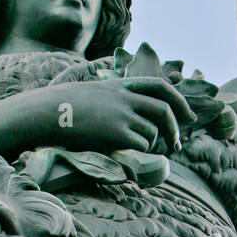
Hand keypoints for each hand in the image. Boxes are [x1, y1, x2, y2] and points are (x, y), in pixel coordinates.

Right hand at [32, 76, 195, 154]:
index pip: (159, 87)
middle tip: (177, 144)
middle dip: (175, 129)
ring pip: (153, 131)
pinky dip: (139, 150)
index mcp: (121, 85)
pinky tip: (126, 151)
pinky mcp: (117, 133)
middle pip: (164, 110)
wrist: (49, 112)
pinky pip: (141, 144)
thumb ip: (115, 100)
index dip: (178, 100)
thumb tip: (131, 117)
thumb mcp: (94, 94)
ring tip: (134, 147)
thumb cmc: (66, 107)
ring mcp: (122, 115)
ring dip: (150, 142)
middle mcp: (126, 98)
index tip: (187, 116)